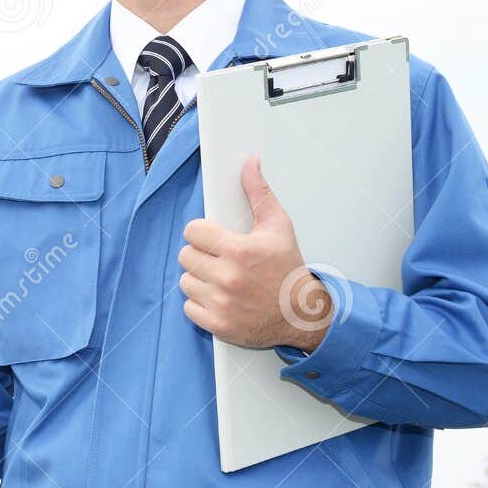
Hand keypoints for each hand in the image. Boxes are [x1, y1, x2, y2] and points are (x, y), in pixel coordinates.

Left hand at [177, 154, 331, 351]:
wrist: (301, 314)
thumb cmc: (288, 269)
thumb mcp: (278, 226)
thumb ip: (259, 193)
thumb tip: (250, 163)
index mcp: (239, 251)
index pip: (192, 232)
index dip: (202, 233)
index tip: (213, 238)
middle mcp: (227, 278)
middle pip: (186, 256)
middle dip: (201, 255)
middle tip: (220, 260)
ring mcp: (221, 303)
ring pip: (186, 281)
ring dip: (200, 280)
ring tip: (221, 279)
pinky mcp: (217, 325)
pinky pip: (189, 308)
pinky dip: (201, 304)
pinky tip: (220, 298)